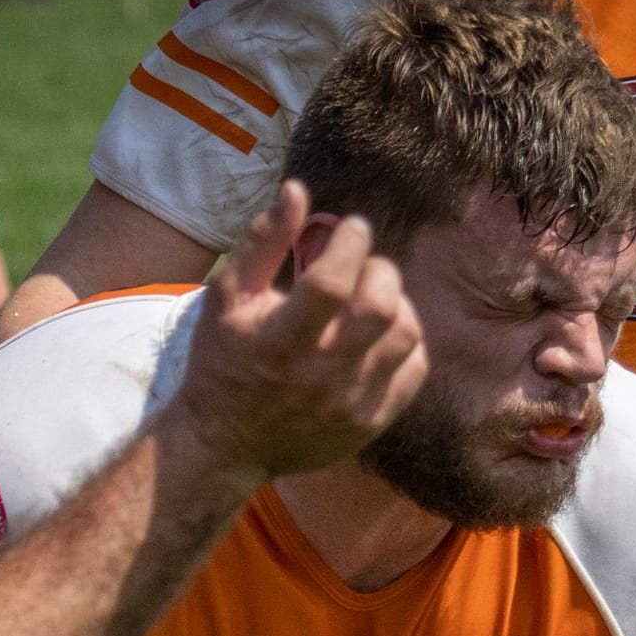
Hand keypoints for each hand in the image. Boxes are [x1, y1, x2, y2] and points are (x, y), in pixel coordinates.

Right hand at [170, 180, 426, 479]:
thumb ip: (263, 242)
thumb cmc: (222, 363)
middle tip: (362, 264)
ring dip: (397, 302)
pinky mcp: (371, 423)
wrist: (225, 446)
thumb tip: (297, 189)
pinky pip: (414, 370)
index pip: (334, 279)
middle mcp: (321, 375)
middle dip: (379, 268)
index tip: (350, 229)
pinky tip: (381, 333)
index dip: (352, 241)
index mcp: (280, 341)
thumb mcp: (227, 299)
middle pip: (381, 306)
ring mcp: (352, 403)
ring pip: (406, 335)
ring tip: (373, 297)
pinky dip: (406, 341)